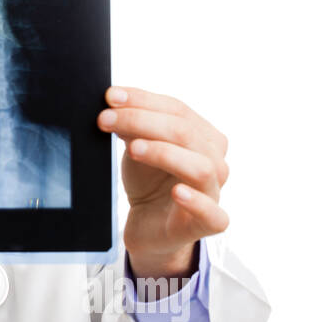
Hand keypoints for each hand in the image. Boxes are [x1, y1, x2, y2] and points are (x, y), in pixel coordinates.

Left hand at [97, 86, 229, 279]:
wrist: (148, 224)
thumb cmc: (149, 181)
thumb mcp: (137, 147)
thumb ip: (133, 125)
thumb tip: (115, 102)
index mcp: (204, 137)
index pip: (177, 109)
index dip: (142, 100)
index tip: (110, 97)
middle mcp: (215, 161)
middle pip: (185, 133)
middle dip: (142, 121)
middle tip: (106, 120)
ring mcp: (215, 192)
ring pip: (200, 167)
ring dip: (164, 153)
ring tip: (134, 148)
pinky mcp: (211, 222)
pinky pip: (212, 212)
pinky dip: (195, 200)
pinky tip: (176, 192)